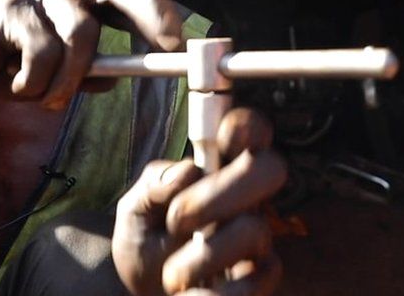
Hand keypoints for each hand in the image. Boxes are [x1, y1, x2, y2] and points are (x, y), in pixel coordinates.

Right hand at [0, 0, 181, 106]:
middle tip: (167, 51)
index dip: (157, 6)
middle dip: (151, 13)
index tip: (179, 43)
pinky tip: (12, 84)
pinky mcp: (7, 7)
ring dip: (70, 80)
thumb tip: (118, 80)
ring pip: (82, 33)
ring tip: (41, 97)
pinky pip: (43, 52)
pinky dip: (34, 83)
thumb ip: (81, 72)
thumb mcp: (47, 72)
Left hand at [112, 108, 285, 294]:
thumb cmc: (145, 243)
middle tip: (177, 218)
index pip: (250, 131)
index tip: (224, 138)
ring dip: (203, 256)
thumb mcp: (134, 211)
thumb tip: (187, 171)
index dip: (247, 125)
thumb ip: (153, 185)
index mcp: (216, 170)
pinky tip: (188, 295)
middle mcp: (246, 198)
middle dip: (223, 191)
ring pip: (255, 228)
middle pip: (270, 169)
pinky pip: (254, 282)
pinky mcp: (260, 279)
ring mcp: (258, 238)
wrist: (145, 294)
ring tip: (171, 275)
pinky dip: (213, 295)